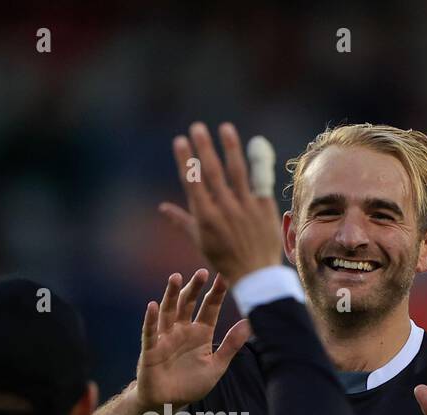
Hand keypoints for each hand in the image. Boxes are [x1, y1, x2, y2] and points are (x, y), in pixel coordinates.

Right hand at [137, 269, 249, 409]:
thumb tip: (249, 323)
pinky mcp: (150, 350)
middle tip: (203, 272)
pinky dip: (150, 320)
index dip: (216, 294)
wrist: (169, 403)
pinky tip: (152, 306)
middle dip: (195, 288)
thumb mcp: (217, 365)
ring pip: (168, 312)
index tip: (224, 277)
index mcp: (200, 333)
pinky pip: (150, 332)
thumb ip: (231, 345)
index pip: (209, 308)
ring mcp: (165, 338)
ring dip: (171, 295)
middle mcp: (182, 330)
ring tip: (176, 278)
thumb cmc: (192, 384)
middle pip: (188, 304)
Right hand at [158, 122, 281, 284]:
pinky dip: (257, 163)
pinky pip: (260, 181)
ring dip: (230, 148)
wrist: (256, 274)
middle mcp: (224, 209)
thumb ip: (182, 221)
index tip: (180, 141)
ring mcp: (245, 207)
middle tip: (197, 127)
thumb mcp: (200, 241)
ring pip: (237, 172)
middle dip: (203, 148)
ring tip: (225, 129)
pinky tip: (255, 145)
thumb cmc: (224, 259)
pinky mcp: (264, 208)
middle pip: (212, 172)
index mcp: (205, 217)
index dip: (185, 160)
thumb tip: (162, 208)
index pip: (192, 182)